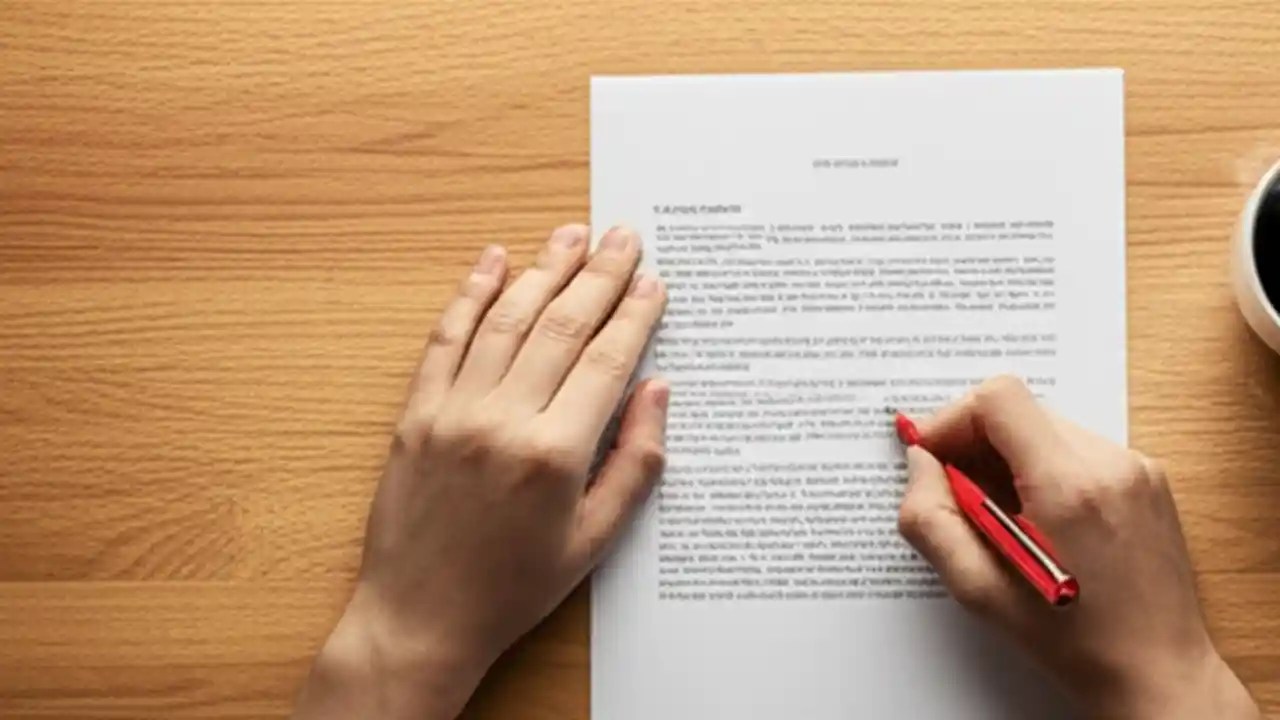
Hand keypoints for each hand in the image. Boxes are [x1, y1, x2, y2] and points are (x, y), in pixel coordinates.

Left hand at [293, 224, 668, 719]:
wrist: (420, 618)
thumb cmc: (513, 587)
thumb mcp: (594, 542)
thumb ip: (634, 463)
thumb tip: (657, 391)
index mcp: (555, 455)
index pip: (606, 361)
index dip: (634, 315)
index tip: (654, 280)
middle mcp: (503, 421)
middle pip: (562, 327)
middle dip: (599, 276)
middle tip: (625, 237)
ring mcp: (453, 412)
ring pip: (507, 321)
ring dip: (542, 270)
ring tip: (572, 235)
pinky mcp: (416, 414)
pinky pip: (445, 339)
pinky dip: (469, 295)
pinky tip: (492, 261)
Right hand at [897, 376, 1258, 719]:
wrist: (1158, 672)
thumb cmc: (1074, 643)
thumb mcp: (979, 590)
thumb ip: (931, 519)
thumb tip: (920, 462)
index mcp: (1069, 487)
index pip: (999, 399)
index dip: (952, 419)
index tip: (932, 456)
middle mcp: (1110, 464)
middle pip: (1020, 409)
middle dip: (976, 442)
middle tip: (958, 496)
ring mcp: (1136, 467)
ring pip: (1046, 427)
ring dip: (1009, 458)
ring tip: (1002, 517)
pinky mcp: (1147, 477)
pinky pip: (1076, 448)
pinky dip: (1043, 469)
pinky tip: (1039, 521)